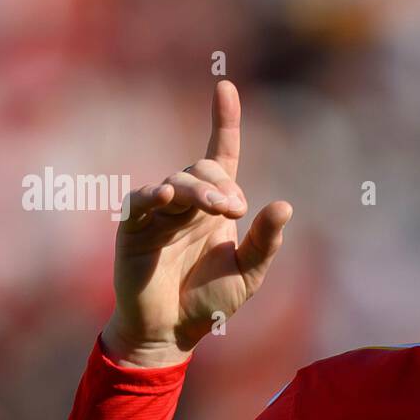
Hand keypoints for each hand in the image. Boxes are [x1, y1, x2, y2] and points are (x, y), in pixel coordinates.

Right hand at [102, 80, 291, 367]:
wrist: (173, 332)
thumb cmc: (210, 301)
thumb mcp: (248, 273)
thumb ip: (265, 241)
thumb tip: (286, 206)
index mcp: (214, 207)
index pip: (220, 155)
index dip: (223, 121)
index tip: (225, 86)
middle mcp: (186, 204)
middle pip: (201, 169)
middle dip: (221, 183)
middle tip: (235, 210)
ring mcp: (158, 214)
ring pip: (177, 182)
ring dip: (200, 192)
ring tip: (219, 210)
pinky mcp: (134, 230)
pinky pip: (142, 203)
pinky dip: (154, 196)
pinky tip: (167, 197)